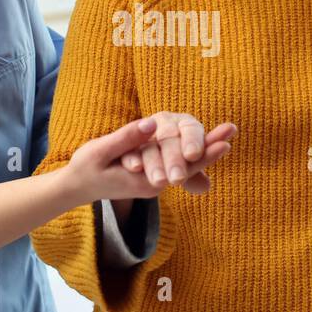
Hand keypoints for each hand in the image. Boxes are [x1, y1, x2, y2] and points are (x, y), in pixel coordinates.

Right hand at [65, 117, 231, 204]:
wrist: (77, 187)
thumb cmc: (86, 168)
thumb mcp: (101, 150)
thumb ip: (127, 138)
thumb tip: (152, 123)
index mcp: (146, 181)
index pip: (182, 167)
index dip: (204, 152)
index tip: (225, 141)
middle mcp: (156, 185)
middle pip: (190, 166)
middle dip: (211, 146)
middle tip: (233, 129)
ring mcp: (156, 182)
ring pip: (186, 165)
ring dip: (206, 147)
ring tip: (228, 131)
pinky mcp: (153, 176)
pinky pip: (178, 164)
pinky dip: (193, 152)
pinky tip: (208, 141)